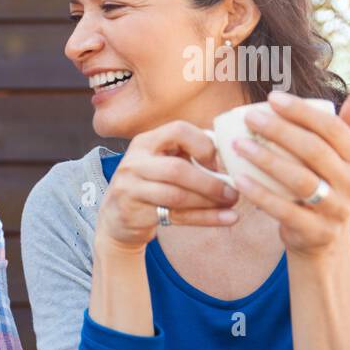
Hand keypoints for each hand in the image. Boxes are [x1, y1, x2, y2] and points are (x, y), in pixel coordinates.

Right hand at [96, 120, 239, 250]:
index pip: (178, 131)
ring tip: (232, 204)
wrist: (116, 217)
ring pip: (176, 196)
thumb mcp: (162, 163)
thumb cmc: (150, 186)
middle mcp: (134, 162)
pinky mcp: (133, 212)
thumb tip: (233, 157)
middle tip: (234, 191)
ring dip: (209, 201)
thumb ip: (189, 155)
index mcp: (145, 142)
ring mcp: (130, 188)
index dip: (203, 145)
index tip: (218, 162)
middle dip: (210, 182)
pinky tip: (227, 218)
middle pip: (177, 169)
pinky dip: (205, 218)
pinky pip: (175, 216)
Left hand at [231, 88, 349, 257]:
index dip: (303, 111)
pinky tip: (238, 178)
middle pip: (314, 151)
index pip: (332, 128)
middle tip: (250, 118)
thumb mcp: (340, 158)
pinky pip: (283, 210)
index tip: (272, 98)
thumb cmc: (324, 186)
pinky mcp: (315, 231)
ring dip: (266, 159)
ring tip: (238, 144)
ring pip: (299, 179)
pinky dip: (260, 193)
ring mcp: (336, 210)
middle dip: (280, 131)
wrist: (321, 239)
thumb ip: (347, 125)